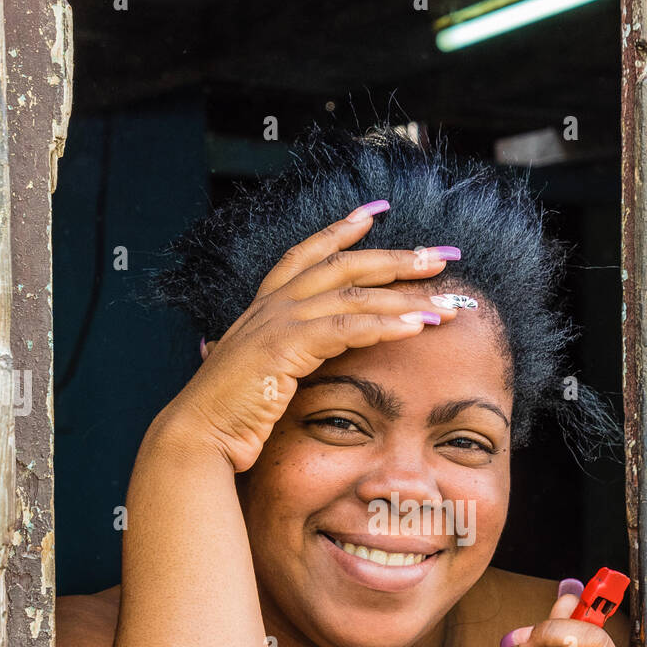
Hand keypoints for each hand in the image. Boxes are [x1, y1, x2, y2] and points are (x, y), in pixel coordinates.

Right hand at [158, 203, 459, 471]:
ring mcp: (278, 322)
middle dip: (396, 259)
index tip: (376, 211)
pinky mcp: (287, 346)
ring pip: (354, 295)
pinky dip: (387, 325)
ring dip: (406, 295)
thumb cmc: (229, 415)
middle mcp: (272, 305)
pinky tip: (418, 327)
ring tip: (447, 299)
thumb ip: (278, 358)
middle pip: (344, 266)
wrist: (200, 435)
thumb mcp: (261, 375)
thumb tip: (284, 361)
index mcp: (264, 307)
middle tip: (440, 255)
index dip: (341, 230)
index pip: (308, 255)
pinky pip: (348, 328)